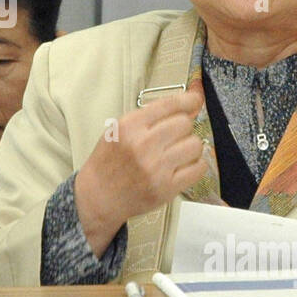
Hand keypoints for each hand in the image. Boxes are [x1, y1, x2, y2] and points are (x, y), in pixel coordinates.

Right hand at [73, 90, 205, 256]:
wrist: (98, 196)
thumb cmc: (109, 163)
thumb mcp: (120, 131)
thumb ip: (151, 117)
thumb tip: (190, 105)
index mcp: (129, 126)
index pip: (170, 104)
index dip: (189, 100)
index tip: (195, 100)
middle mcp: (142, 144)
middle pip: (185, 123)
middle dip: (183, 128)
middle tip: (174, 137)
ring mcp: (156, 167)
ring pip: (195, 145)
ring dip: (190, 148)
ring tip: (177, 153)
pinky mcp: (166, 188)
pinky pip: (198, 168)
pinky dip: (195, 166)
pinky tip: (183, 167)